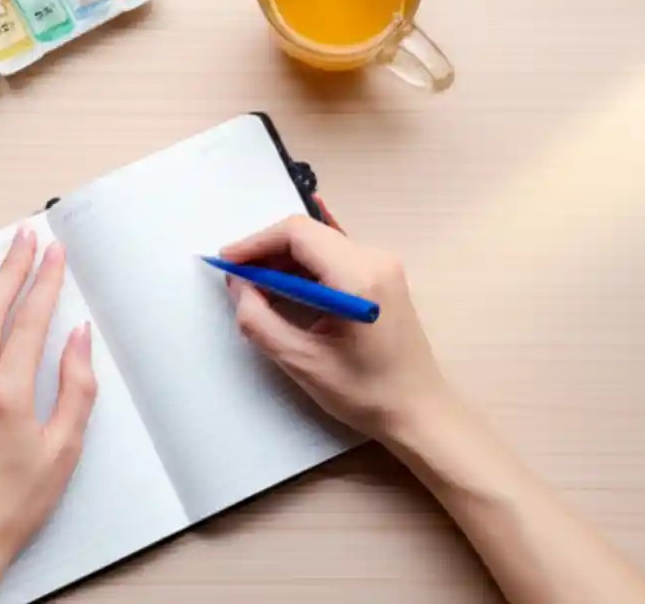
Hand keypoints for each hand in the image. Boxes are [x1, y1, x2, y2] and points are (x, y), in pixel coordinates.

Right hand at [220, 213, 450, 441]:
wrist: (418, 410)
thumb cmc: (366, 393)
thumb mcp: (302, 362)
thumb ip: (260, 321)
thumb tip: (238, 286)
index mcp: (359, 278)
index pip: (298, 233)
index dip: (256, 242)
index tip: (226, 263)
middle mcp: (376, 259)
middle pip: (309, 234)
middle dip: (267, 251)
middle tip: (236, 277)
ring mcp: (384, 265)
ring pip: (321, 244)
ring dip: (285, 260)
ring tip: (256, 288)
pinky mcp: (384, 276)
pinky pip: (336, 258)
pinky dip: (306, 269)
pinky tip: (286, 292)